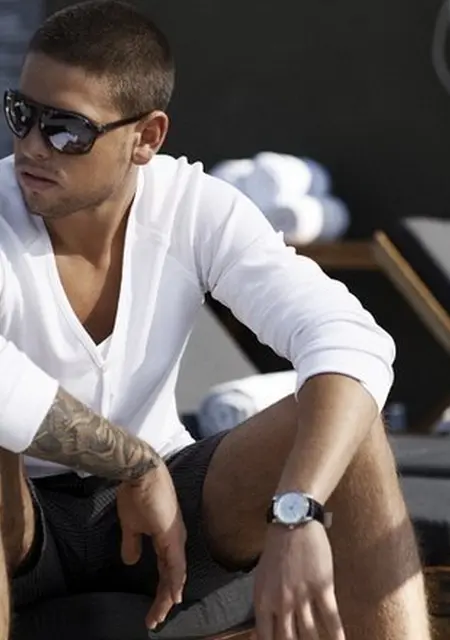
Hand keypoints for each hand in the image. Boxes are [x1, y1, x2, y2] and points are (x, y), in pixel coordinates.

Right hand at [116, 464, 186, 628]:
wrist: (139, 473)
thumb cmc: (135, 493)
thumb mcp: (131, 524)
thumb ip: (132, 543)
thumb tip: (131, 561)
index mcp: (167, 535)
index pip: (167, 568)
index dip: (162, 588)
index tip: (155, 608)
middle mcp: (176, 537)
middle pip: (173, 574)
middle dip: (164, 598)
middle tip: (156, 619)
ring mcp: (175, 536)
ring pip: (176, 573)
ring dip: (167, 595)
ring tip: (160, 615)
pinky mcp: (171, 534)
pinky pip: (175, 564)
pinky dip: (174, 581)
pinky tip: (173, 596)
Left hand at [253, 522, 344, 639]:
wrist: (292, 521)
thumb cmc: (276, 550)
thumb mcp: (263, 579)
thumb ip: (265, 605)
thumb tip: (261, 631)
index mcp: (263, 600)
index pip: (265, 637)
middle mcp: (281, 602)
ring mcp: (302, 595)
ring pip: (310, 634)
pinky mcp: (322, 587)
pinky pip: (331, 618)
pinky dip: (337, 635)